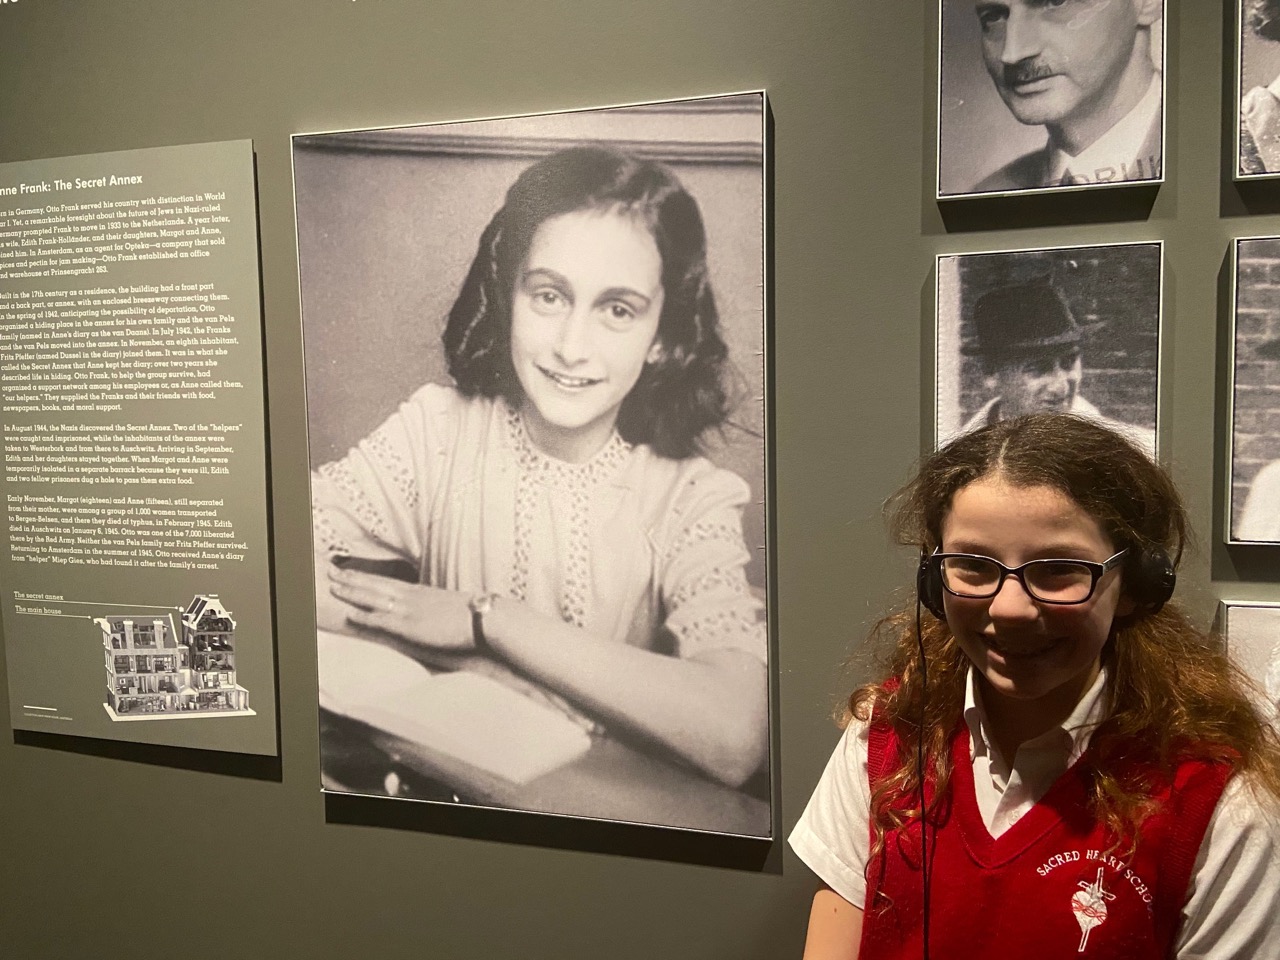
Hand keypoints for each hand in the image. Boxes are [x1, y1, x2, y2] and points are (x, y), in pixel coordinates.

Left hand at [327, 565, 472, 649]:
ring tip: (333, 586)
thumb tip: (431, 611)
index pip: (387, 581)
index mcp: (420, 591)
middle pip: (376, 584)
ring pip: (374, 597)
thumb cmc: (473, 614)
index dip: (367, 577)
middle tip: (332, 572)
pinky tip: (350, 615)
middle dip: (353, 578)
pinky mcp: (410, 626)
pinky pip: (382, 620)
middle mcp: (411, 597)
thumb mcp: (449, 605)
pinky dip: (364, 617)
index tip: (351, 571)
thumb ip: (435, 606)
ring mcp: (409, 610)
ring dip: (352, 591)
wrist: (484, 618)